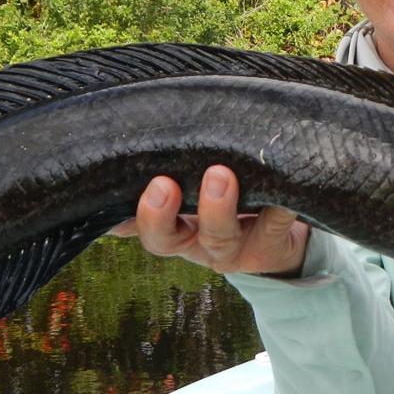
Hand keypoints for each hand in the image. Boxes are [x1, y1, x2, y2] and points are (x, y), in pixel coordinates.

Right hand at [109, 165, 308, 276]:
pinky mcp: (272, 243)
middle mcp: (196, 242)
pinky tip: (280, 184)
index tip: (112, 194)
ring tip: (219, 175)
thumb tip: (126, 145)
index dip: (122, 218)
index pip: (134, 225)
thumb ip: (166, 168)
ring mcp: (233, 248)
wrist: (280, 236)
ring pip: (218, 236)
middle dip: (158, 214)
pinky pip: (276, 223)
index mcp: (171, 228)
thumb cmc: (227, 198)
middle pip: (166, 240)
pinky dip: (279, 206)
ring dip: (216, 207)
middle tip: (162, 185)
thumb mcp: (191, 189)